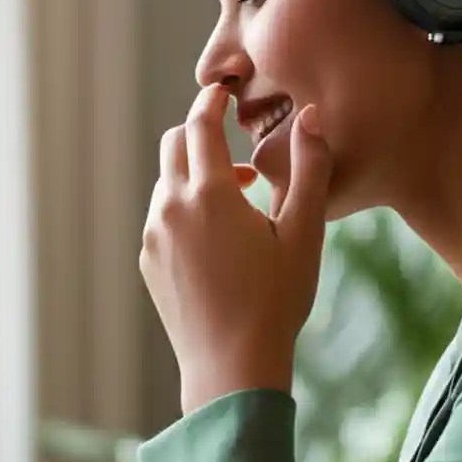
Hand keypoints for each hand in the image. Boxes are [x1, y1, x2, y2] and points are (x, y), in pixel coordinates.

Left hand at [139, 84, 333, 414]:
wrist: (231, 367)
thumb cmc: (275, 302)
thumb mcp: (304, 233)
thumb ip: (309, 168)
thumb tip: (312, 117)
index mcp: (210, 194)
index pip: (201, 125)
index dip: (212, 102)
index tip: (223, 93)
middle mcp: (171, 209)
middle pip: (174, 146)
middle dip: (199, 135)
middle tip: (234, 147)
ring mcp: (154, 237)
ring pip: (166, 184)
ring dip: (195, 178)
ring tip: (238, 204)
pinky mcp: (148, 263)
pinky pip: (161, 219)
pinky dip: (183, 211)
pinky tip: (217, 239)